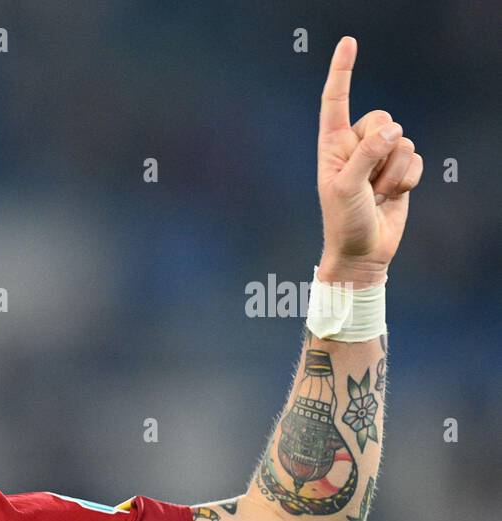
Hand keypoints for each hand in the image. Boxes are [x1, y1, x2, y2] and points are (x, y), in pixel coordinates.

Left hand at [316, 36, 422, 284]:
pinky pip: (416, 158)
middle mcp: (355, 146)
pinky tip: (393, 196)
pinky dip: (408, 179)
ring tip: (377, 193)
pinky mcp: (400, 170)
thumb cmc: (344, 221)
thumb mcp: (346, 187)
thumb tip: (393, 130)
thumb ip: (366, 154)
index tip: (348, 42)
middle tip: (367, 179)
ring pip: (402, 141)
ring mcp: (379, 158)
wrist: (364, 251)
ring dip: (393, 171)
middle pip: (382, 118)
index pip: (336, 102)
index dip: (342, 72)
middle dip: (381, 147)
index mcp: (332, 146)